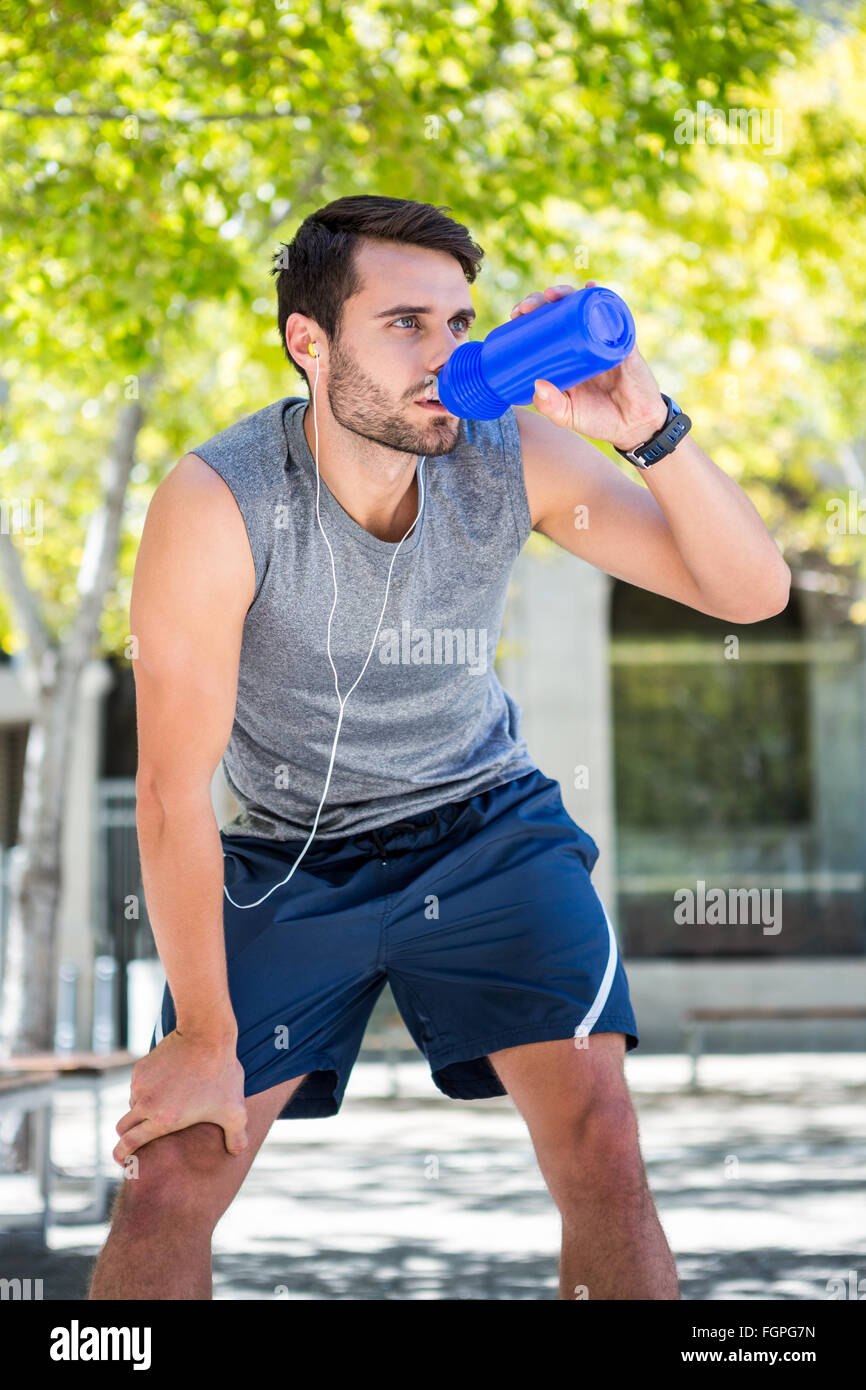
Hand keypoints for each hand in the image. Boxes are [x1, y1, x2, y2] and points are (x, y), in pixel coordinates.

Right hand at [113, 1027, 248, 1164]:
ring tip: (168, 1104)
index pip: (128, 1144)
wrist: (207, 1035)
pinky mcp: (141, 1067)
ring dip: (143, 1109)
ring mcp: (141, 1084)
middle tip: (138, 1138)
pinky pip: (139, 1085)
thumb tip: (237, 1152)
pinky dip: (148, 1089)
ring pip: (133, 1104)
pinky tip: (169, 1083)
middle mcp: (146, 1104)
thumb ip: (236, 1136)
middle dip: (128, 1135)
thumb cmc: (222, 1074)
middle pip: (123, 1127)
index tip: (122, 1161)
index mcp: (162, 1120)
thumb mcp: (235, 1110)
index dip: (122, 1155)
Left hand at [509, 282, 667, 450]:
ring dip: (567, 294)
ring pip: (583, 308)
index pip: (545, 328)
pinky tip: (591, 287)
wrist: (634, 426)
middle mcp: (583, 342)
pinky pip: (615, 314)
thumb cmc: (598, 419)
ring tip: (552, 295)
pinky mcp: (623, 341)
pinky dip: (603, 298)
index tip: (516, 314)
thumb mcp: (567, 416)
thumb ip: (550, 406)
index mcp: (567, 356)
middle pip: (560, 312)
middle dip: (542, 301)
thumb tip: (537, 385)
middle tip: (528, 306)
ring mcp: (603, 338)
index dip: (530, 317)